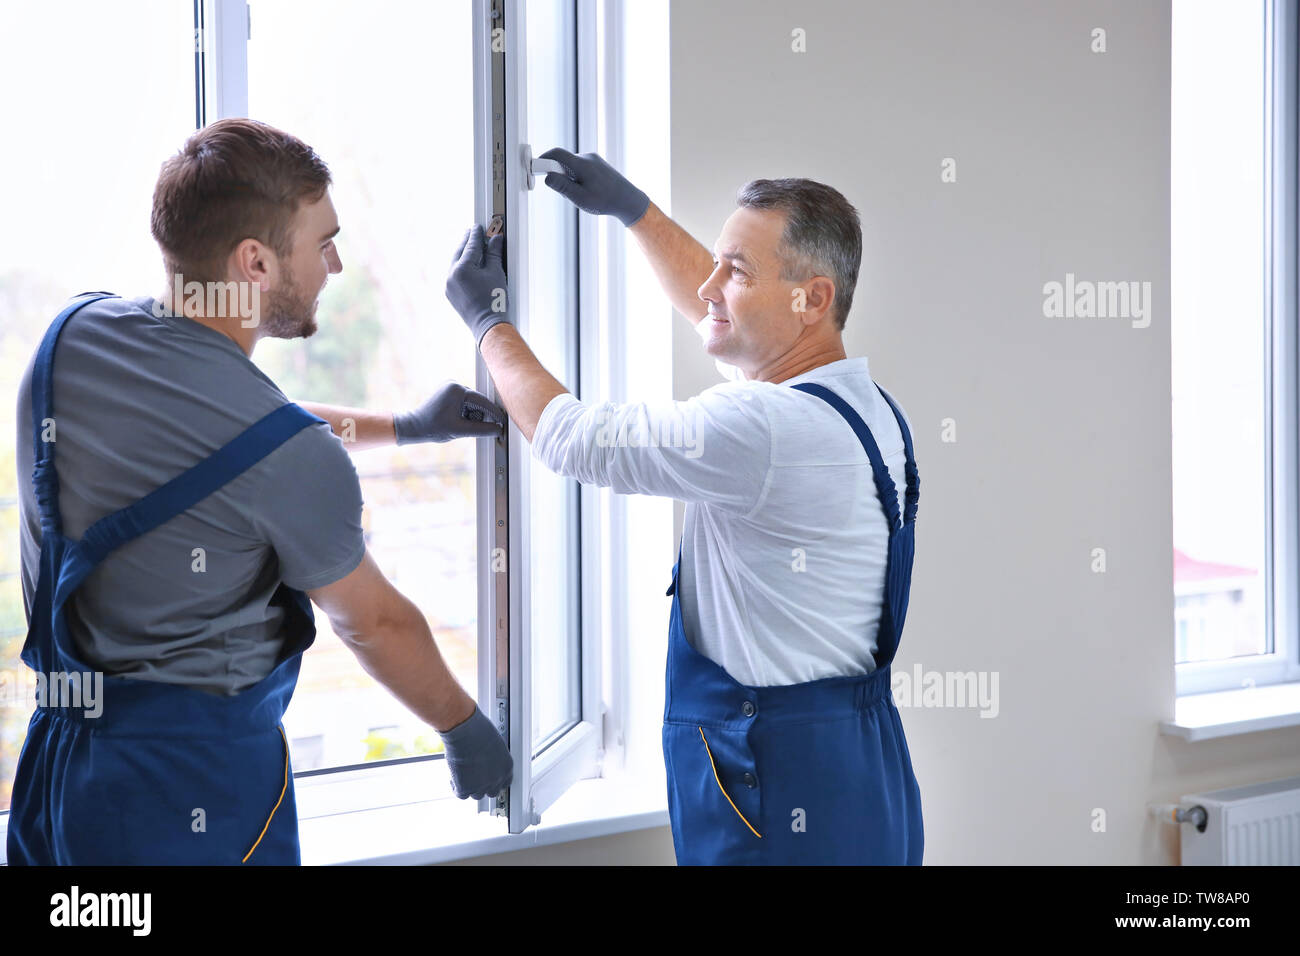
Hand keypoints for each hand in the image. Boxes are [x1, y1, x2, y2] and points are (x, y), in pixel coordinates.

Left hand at [393, 381, 504, 443]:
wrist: (415, 427)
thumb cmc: (433, 428)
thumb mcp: (460, 431)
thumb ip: (482, 429)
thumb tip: (498, 429)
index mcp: (456, 389)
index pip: (482, 401)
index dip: (494, 414)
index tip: (503, 423)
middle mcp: (454, 384)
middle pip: (478, 402)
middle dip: (479, 416)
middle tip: (475, 429)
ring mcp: (451, 386)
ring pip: (472, 403)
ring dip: (472, 415)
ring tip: (461, 426)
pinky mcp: (449, 391)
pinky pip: (465, 402)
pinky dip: (466, 412)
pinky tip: (458, 421)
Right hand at [439, 705, 513, 799]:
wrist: (465, 732)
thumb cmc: (478, 730)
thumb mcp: (494, 744)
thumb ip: (493, 757)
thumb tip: (486, 761)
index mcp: (506, 766)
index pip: (505, 782)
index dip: (495, 781)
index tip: (488, 778)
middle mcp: (497, 779)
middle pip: (492, 791)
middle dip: (483, 785)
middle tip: (474, 777)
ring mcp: (481, 786)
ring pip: (476, 794)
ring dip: (469, 786)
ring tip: (462, 773)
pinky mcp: (466, 788)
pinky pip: (461, 794)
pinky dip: (456, 787)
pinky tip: (453, 777)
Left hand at [446, 224, 509, 346]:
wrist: (488, 325)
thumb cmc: (494, 301)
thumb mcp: (496, 273)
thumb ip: (494, 253)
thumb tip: (495, 239)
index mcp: (462, 268)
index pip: (470, 245)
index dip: (476, 234)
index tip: (479, 227)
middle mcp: (451, 275)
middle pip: (459, 252)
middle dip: (466, 242)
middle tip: (471, 232)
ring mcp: (449, 285)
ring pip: (455, 263)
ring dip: (462, 254)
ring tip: (470, 247)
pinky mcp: (450, 294)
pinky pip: (454, 275)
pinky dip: (460, 267)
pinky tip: (468, 266)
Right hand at [538, 147, 649, 226]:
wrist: (628, 199)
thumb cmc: (605, 201)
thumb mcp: (580, 198)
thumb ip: (563, 187)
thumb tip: (547, 177)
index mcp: (582, 165)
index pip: (556, 154)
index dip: (543, 159)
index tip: (534, 167)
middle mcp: (587, 158)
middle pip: (563, 160)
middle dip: (557, 174)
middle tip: (563, 192)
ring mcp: (593, 159)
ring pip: (571, 165)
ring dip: (568, 178)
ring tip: (581, 195)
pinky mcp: (597, 163)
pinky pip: (580, 167)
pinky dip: (577, 177)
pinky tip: (587, 191)